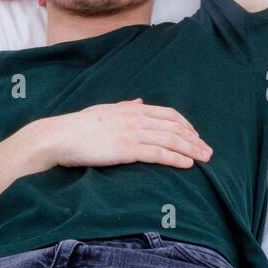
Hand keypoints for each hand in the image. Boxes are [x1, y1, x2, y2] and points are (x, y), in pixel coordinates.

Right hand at [37, 99, 212, 169]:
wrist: (58, 136)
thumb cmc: (78, 126)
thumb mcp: (105, 111)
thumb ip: (125, 106)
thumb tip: (139, 102)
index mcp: (132, 108)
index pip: (168, 114)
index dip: (185, 125)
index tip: (196, 135)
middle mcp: (136, 117)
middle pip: (174, 127)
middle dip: (194, 139)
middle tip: (209, 151)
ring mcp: (132, 133)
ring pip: (170, 140)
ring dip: (191, 150)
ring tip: (205, 159)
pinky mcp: (126, 149)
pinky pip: (158, 153)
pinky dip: (176, 158)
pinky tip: (187, 165)